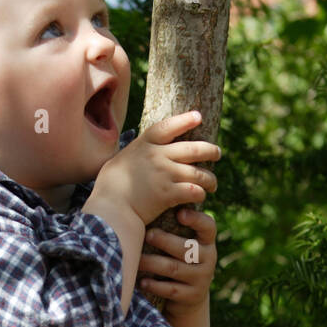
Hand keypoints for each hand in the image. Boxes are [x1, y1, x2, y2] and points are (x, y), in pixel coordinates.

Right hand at [95, 110, 220, 226]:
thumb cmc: (108, 189)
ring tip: (212, 184)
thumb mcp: (119, 162)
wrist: (110, 209)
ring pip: (199, 172)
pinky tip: (200, 197)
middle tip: (218, 153)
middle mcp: (157, 156)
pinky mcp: (169, 193)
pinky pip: (194, 191)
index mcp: (144, 145)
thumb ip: (134, 155)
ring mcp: (165, 174)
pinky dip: (200, 194)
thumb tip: (141, 152)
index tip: (198, 116)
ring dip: (210, 179)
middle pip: (193, 148)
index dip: (185, 120)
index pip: (168, 127)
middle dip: (210, 150)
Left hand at [137, 206, 216, 320]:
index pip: (208, 226)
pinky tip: (142, 282)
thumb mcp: (183, 243)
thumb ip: (174, 226)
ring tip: (138, 260)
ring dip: (153, 263)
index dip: (196, 219)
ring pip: (175, 268)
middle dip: (165, 241)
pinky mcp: (193, 296)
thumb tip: (148, 198)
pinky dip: (155, 285)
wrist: (188, 297)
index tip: (180, 213)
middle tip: (147, 235)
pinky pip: (172, 289)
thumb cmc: (178, 260)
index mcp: (206, 241)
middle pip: (186, 248)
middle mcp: (208, 258)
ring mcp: (202, 278)